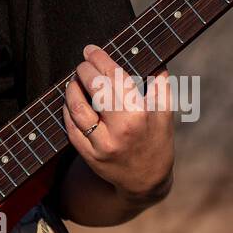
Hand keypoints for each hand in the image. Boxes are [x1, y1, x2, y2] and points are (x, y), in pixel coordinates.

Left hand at [62, 43, 174, 201]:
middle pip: (94, 88)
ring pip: (77, 108)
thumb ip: (160, 86)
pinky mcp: (89, 155)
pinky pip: (71, 127)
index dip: (100, 59)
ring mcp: (102, 144)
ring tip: (74, 81)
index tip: (91, 50)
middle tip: (82, 63)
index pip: (115, 77)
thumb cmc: (156, 142)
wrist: (146, 182)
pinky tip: (71, 101)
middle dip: (84, 70)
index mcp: (140, 114)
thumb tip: (155, 61)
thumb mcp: (164, 115)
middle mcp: (120, 129)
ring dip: (72, 89)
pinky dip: (68, 110)